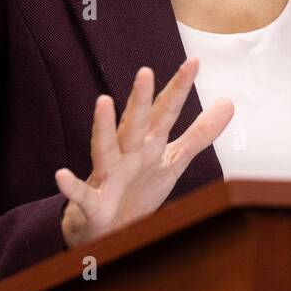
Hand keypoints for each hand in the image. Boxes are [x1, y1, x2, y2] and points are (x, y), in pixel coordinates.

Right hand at [55, 57, 232, 248]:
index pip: (165, 111)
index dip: (179, 89)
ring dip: (103, 127)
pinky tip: (62, 175)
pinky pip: (82, 195)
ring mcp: (108, 175)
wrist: (109, 228)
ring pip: (104, 148)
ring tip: (102, 102)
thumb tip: (228, 102)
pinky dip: (71, 187)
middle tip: (146, 72)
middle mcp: (127, 153)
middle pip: (135, 124)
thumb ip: (199, 133)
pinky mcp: (93, 203)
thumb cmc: (139, 187)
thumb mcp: (174, 159)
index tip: (194, 61)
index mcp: (147, 142)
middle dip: (139, 99)